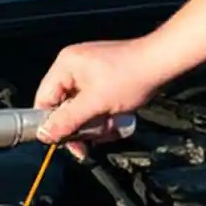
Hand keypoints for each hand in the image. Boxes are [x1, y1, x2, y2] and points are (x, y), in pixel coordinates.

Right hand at [34, 38, 174, 157]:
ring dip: (93, 122)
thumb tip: (43, 135)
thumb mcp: (96, 104)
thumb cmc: (130, 77)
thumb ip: (67, 121)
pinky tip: (115, 119)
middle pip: (62, 105)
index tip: (63, 141)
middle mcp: (73, 65)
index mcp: (65, 65)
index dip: (50, 122)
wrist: (162, 62)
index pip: (44, 99)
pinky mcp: (103, 77)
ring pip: (80, 107)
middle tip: (88, 142)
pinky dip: (102, 114)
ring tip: (109, 127)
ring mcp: (88, 71)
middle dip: (78, 125)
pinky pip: (93, 102)